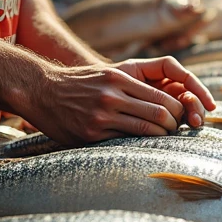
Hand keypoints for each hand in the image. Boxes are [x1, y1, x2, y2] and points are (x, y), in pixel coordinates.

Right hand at [21, 60, 207, 146]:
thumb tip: (165, 101)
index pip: (163, 96)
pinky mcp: (92, 132)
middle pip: (161, 113)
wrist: (41, 90)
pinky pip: (125, 141)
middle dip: (174, 125)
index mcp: (120, 77)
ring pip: (147, 129)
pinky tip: (140, 147)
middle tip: (174, 131)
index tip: (179, 118)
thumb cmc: (79, 84)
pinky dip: (138, 145)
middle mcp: (114, 94)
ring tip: (161, 140)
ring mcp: (103, 114)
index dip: (178, 110)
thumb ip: (132, 86)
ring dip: (160, 137)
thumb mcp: (107, 74)